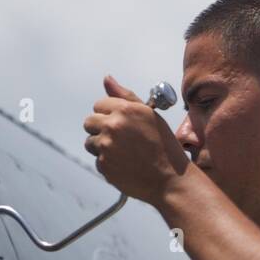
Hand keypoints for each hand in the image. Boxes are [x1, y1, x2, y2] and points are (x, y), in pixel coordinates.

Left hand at [82, 74, 188, 205]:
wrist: (170, 180)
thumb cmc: (164, 146)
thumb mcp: (149, 115)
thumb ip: (125, 96)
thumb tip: (106, 79)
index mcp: (125, 109)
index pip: (99, 105)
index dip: (110, 115)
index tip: (122, 125)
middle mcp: (113, 126)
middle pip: (89, 122)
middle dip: (100, 130)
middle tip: (120, 140)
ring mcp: (106, 147)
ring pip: (90, 143)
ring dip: (102, 147)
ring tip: (124, 154)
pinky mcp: (104, 165)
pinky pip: (98, 161)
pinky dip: (109, 164)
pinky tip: (126, 166)